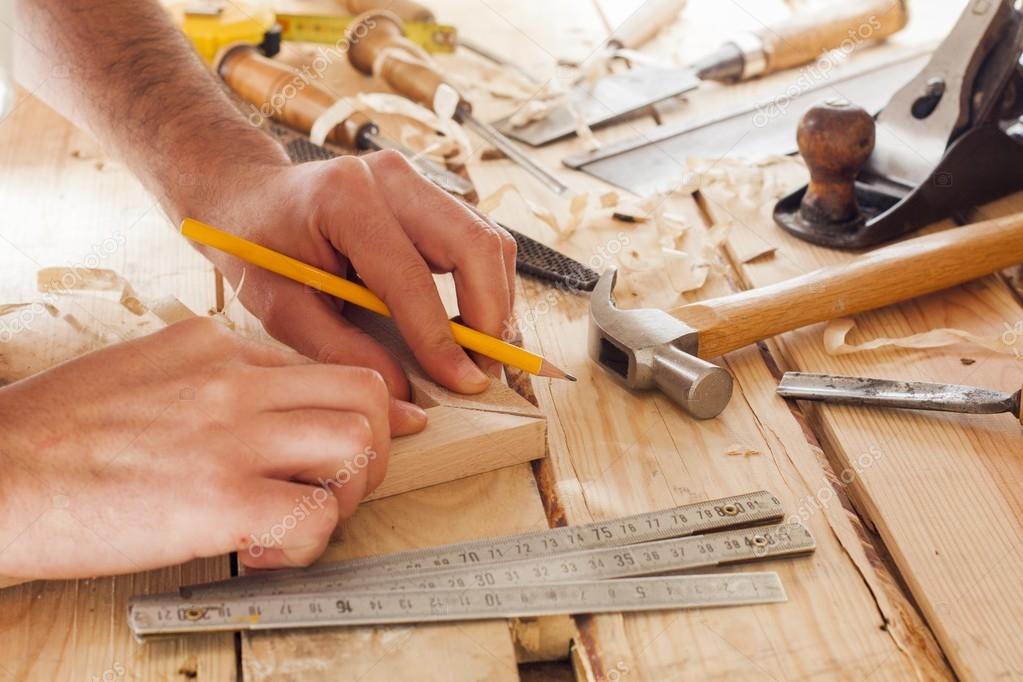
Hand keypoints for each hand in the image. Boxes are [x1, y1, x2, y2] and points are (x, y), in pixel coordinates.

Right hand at [0, 318, 421, 578]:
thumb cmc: (57, 433)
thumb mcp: (142, 369)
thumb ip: (208, 376)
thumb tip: (264, 400)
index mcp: (216, 347)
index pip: (326, 368)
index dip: (362, 409)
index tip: (380, 432)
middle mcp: (236, 380)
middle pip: (367, 393)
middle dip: (376, 443)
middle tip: (343, 482)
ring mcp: (233, 436)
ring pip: (360, 443)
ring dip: (351, 491)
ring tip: (306, 517)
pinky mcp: (221, 499)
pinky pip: (318, 515)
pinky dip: (310, 542)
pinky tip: (265, 551)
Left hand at [189, 150, 516, 399]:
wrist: (251, 197)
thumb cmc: (259, 249)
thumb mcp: (282, 308)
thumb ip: (341, 349)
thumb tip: (404, 391)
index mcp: (345, 199)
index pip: (411, 276)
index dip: (442, 337)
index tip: (463, 383)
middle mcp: (391, 177)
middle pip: (475, 244)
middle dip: (491, 316)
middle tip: (483, 371)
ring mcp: (417, 179)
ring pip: (490, 241)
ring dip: (495, 303)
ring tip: (479, 355)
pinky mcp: (432, 194)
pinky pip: (480, 240)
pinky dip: (486, 287)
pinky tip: (469, 325)